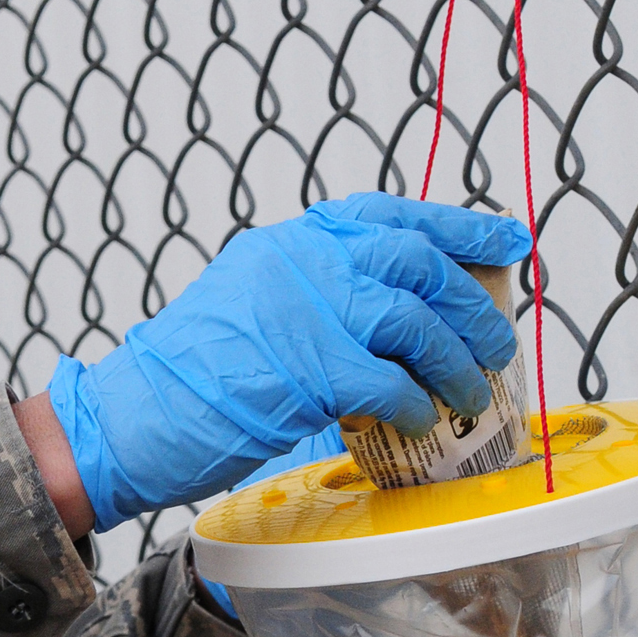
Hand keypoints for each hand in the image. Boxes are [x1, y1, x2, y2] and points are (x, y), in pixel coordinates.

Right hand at [43, 196, 531, 531]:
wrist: (130, 415)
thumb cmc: (186, 375)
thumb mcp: (249, 302)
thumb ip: (313, 295)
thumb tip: (387, 318)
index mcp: (290, 243)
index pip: (387, 214)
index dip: (458, 224)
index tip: (506, 238)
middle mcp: (303, 263)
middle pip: (416, 258)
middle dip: (472, 299)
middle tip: (499, 337)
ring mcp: (307, 311)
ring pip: (416, 317)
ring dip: (457, 360)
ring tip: (472, 392)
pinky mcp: (309, 368)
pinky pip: (390, 381)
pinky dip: (416, 404)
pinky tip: (421, 422)